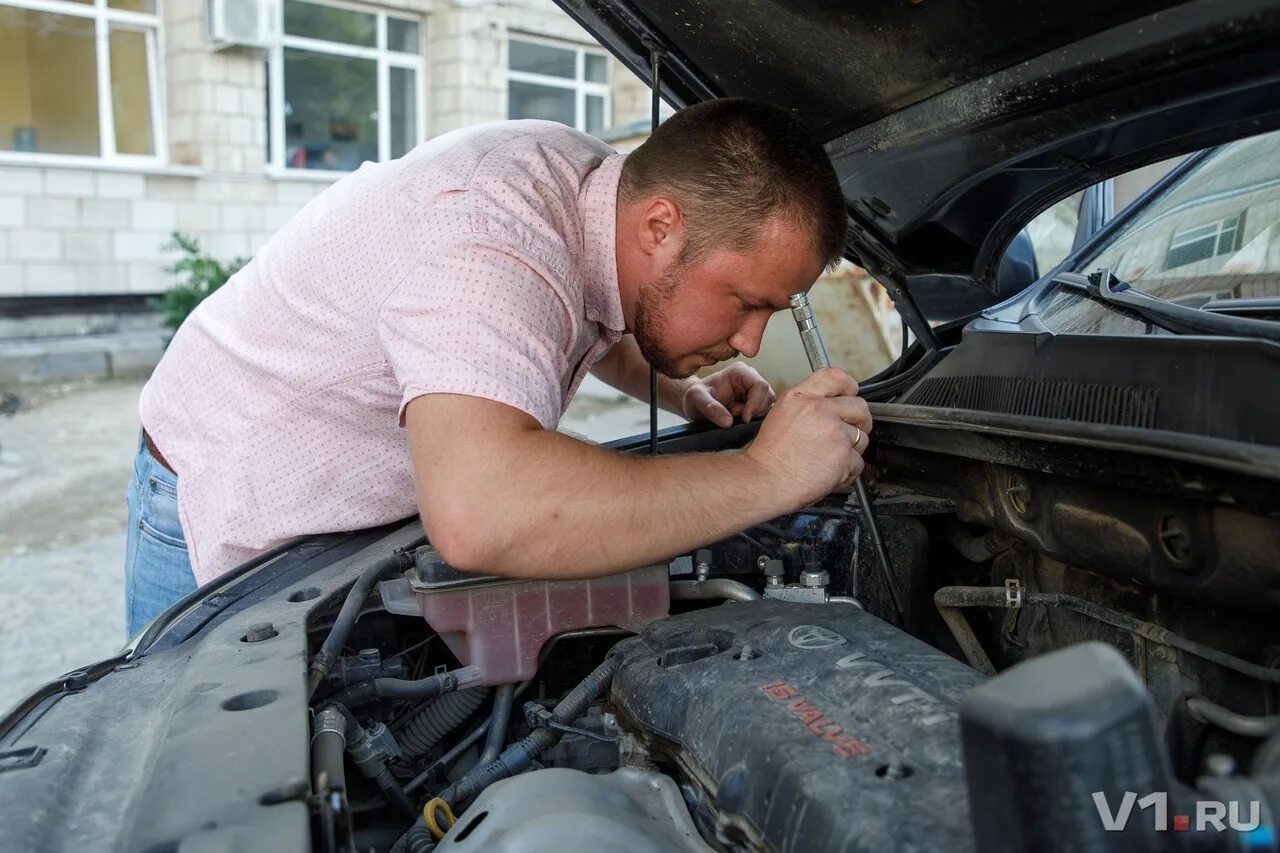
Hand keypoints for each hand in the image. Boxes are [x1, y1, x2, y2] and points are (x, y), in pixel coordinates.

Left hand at [680, 363, 776, 427]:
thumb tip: (728, 422)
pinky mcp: (756, 403)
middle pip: (768, 397)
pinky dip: (752, 419)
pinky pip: (763, 413)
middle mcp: (751, 378)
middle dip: (753, 411)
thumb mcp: (696, 399)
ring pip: (767, 406)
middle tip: (732, 415)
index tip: (743, 419)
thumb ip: (709, 407)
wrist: (695, 404)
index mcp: (740, 371)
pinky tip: (737, 419)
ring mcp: (755, 391)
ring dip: (752, 415)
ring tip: (732, 415)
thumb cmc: (695, 397)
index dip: (755, 404)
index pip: (761, 386)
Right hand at [742, 368, 871, 507]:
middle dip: (859, 422)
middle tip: (848, 434)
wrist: (765, 481)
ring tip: (830, 460)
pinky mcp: (844, 454)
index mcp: (800, 397)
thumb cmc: (769, 457)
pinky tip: (830, 474)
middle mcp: (819, 410)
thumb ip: (805, 406)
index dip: (849, 386)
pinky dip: (848, 473)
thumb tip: (828, 406)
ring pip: (861, 437)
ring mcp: (834, 431)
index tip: (850, 395)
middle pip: (859, 406)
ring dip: (851, 451)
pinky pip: (858, 462)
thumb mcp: (779, 415)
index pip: (836, 377)